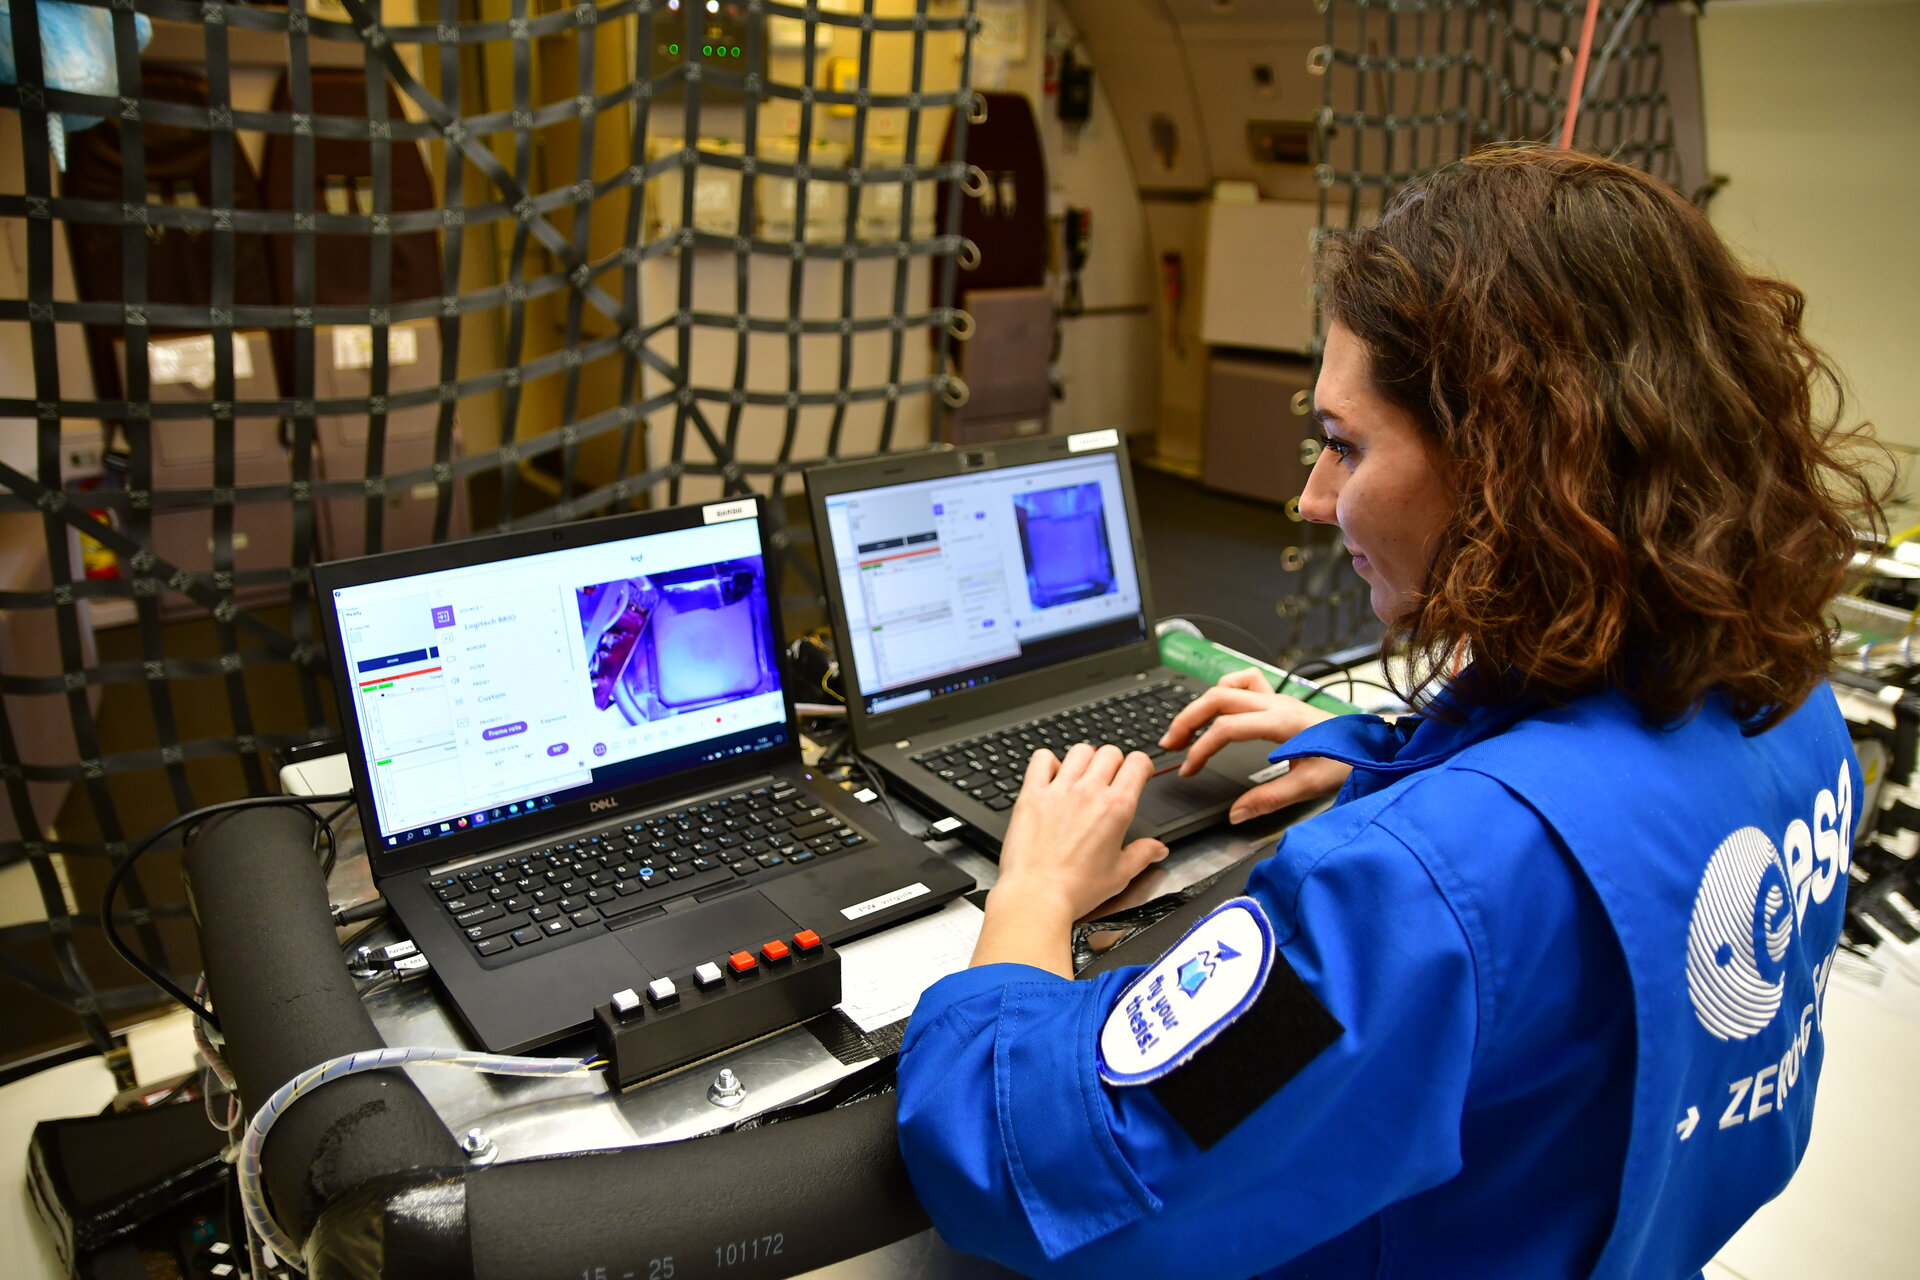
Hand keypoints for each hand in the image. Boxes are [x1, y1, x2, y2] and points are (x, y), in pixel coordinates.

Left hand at [992, 743, 1169, 923]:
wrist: (1037, 896)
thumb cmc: (1076, 889)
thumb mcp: (1120, 875)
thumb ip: (1142, 855)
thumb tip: (1158, 848)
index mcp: (1116, 808)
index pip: (1137, 763)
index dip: (1142, 766)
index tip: (1139, 774)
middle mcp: (1088, 792)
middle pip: (1110, 753)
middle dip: (1116, 763)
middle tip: (1111, 780)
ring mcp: (1059, 790)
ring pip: (1080, 750)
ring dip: (1086, 760)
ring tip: (1083, 777)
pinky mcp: (1032, 794)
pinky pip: (1041, 759)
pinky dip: (1049, 762)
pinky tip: (1053, 778)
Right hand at [1159, 667, 1352, 822]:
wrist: (1376, 745)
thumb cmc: (1350, 760)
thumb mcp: (1311, 785)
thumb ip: (1269, 800)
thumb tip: (1235, 814)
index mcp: (1281, 723)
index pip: (1226, 728)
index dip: (1201, 749)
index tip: (1188, 770)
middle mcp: (1276, 704)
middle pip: (1217, 698)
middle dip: (1187, 719)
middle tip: (1170, 744)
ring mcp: (1278, 698)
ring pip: (1228, 685)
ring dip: (1202, 703)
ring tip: (1188, 727)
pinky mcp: (1281, 701)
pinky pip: (1246, 680)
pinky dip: (1226, 689)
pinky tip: (1220, 707)